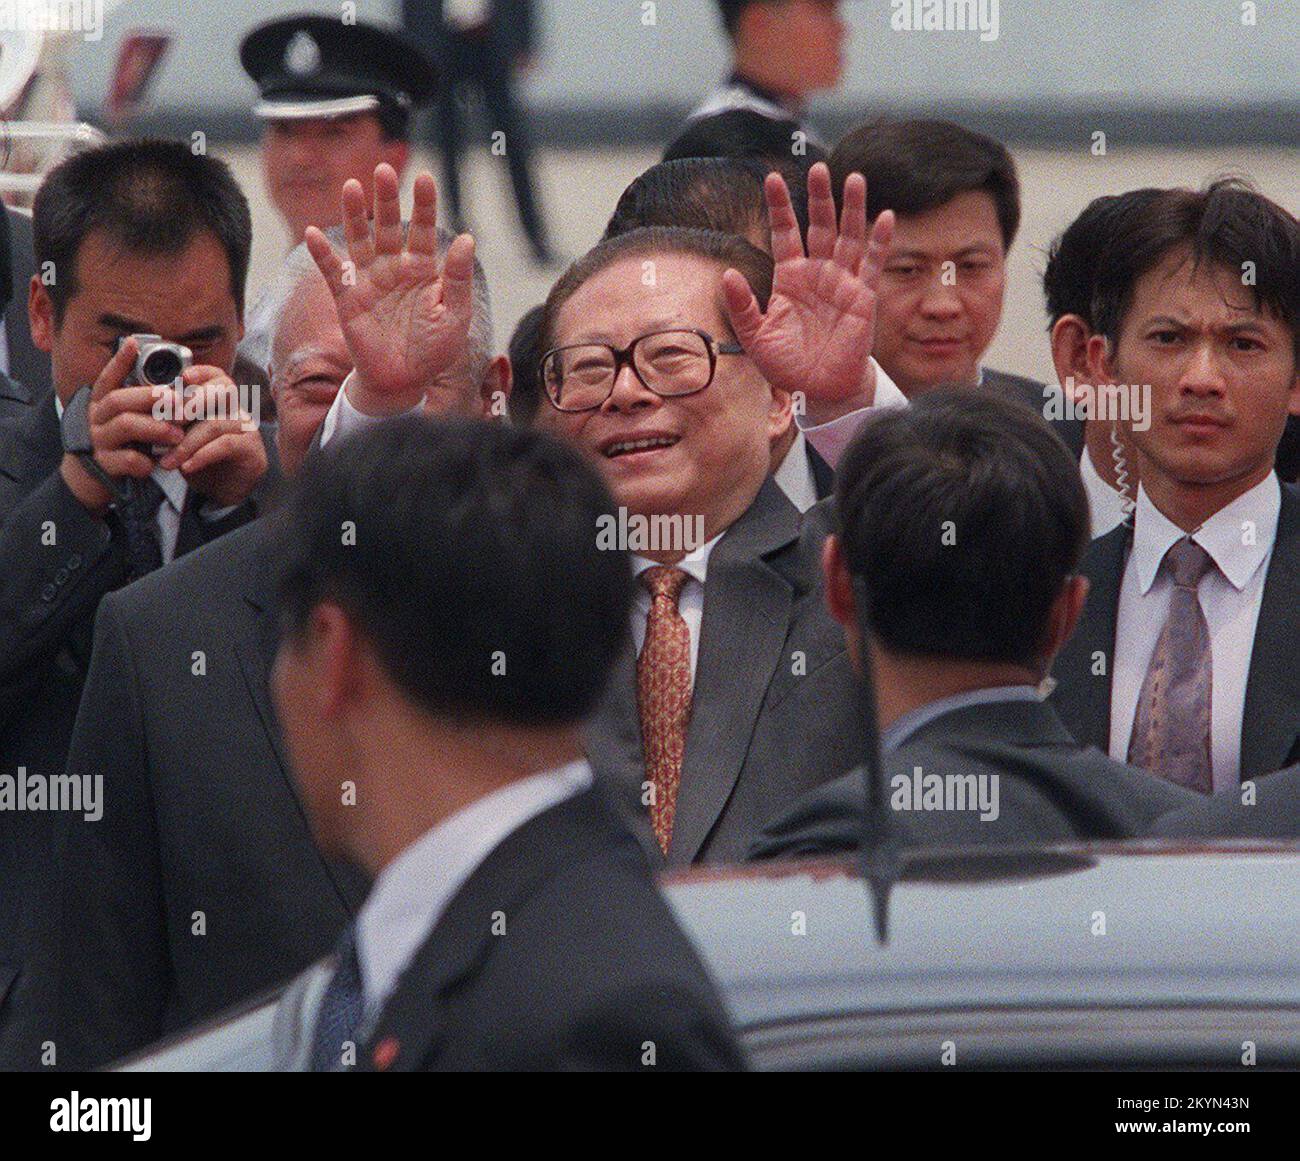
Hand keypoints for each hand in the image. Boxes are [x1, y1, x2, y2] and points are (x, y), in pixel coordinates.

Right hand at [60, 337, 185, 514]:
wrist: (90, 480)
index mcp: (103, 403)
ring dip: (155, 428)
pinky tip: (155, 464)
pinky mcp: (103, 463)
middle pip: (120, 399)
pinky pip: (125, 459)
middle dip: (150, 398)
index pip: (109, 377)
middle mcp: (97, 417)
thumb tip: (175, 389)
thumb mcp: (126, 421)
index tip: (134, 342)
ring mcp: (98, 439)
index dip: (120, 360)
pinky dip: (143, 461)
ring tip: (178, 435)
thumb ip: (142, 407)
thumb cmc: (118, 445)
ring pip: (125, 426)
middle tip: (177, 401)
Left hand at [158, 366, 266, 507]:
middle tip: (168, 421)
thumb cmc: (197, 461)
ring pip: (215, 424)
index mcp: (219, 402)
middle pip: (223, 391)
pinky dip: (202, 455)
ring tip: (167, 461)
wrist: (220, 494)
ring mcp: (246, 429)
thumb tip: (142, 406)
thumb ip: (169, 420)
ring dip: (186, 443)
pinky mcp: (251, 449)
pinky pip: (226, 444)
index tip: (183, 378)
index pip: (217, 376)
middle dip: (191, 403)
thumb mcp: (180, 437)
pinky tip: (186, 467)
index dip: (202, 372)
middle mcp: (236, 411)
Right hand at [305, 163, 476, 416]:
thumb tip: (467, 239)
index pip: (423, 230)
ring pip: (359, 240)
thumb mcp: (453, 316)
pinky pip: (333, 273)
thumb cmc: (433, 349)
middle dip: (386, 199)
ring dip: (354, 214)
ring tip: (351, 186)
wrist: (405, 382)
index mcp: (422, 269)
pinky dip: (323, 255)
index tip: (425, 178)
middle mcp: (394, 268)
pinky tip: (314, 233)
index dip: (424, 205)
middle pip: (388, 226)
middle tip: (384, 170)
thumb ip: (458, 280)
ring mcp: (369, 281)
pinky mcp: (348, 300)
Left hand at [722, 163, 893, 424]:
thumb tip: (727, 275)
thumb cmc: (786, 365)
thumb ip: (741, 306)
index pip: (784, 232)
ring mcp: (842, 282)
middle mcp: (817, 273)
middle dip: (819, 197)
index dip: (779, 206)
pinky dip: (880, 241)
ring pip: (848, 237)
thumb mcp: (754, 337)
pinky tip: (885, 216)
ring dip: (851, 209)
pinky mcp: (863, 298)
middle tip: (819, 167)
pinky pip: (873, 265)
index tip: (771, 178)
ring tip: (853, 178)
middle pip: (819, 226)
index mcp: (789, 277)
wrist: (818, 390)